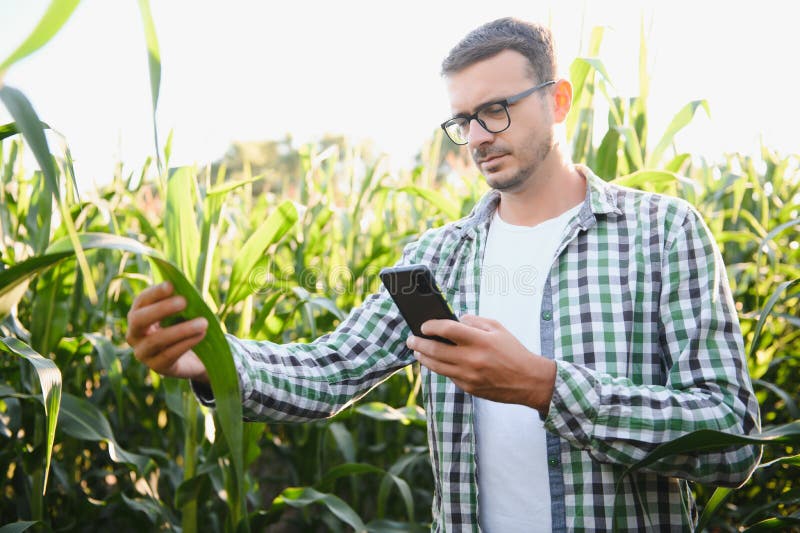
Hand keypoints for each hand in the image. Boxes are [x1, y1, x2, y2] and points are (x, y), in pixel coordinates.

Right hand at [126, 281, 209, 382]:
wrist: (192, 359)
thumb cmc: (184, 327)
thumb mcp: (182, 313)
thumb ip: (181, 303)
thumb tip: (188, 290)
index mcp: (139, 315)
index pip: (141, 301)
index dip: (154, 293)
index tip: (171, 285)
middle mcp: (134, 334)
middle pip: (139, 320)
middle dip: (161, 309)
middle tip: (184, 301)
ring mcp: (143, 352)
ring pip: (156, 340)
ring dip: (181, 330)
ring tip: (203, 322)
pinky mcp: (157, 367)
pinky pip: (169, 354)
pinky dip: (186, 343)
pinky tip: (201, 335)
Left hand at [406, 314, 555, 414]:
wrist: (529, 380)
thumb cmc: (513, 351)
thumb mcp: (498, 328)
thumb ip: (475, 321)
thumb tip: (456, 320)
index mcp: (480, 340)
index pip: (448, 330)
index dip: (432, 326)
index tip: (424, 325)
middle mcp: (472, 358)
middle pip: (436, 349)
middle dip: (419, 343)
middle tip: (411, 339)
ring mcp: (469, 376)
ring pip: (437, 366)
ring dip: (423, 357)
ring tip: (417, 350)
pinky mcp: (469, 388)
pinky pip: (448, 376)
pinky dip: (439, 368)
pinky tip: (433, 361)